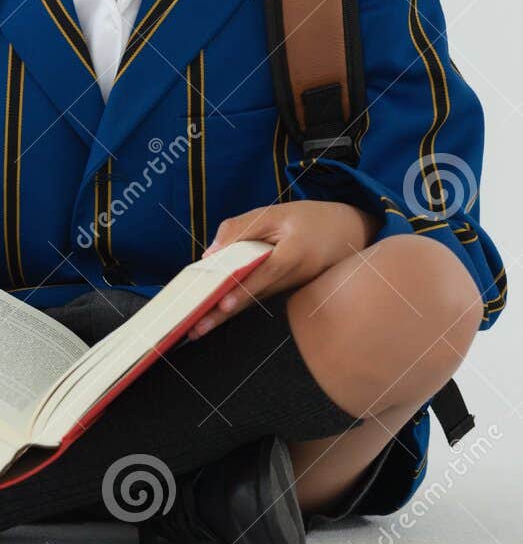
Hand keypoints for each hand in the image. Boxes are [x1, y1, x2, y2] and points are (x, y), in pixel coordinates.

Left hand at [183, 201, 378, 340]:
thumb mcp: (276, 213)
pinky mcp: (284, 291)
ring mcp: (289, 288)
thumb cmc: (310, 220)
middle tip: (196, 329)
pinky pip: (256, 297)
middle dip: (223, 314)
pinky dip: (234, 305)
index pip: (265, 274)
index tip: (225, 304)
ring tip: (196, 329)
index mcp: (294, 255)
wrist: (348, 234)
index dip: (244, 289)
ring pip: (251, 301)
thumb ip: (241, 228)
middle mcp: (293, 279)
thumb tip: (211, 253)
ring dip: (224, 315)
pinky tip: (212, 313)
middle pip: (252, 297)